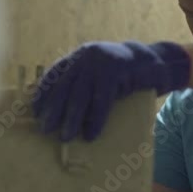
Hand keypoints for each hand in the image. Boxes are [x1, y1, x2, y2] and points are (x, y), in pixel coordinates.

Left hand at [32, 41, 190, 141]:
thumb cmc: (127, 76)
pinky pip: (102, 101)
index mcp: (80, 55)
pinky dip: (95, 120)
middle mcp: (87, 55)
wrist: (158, 63)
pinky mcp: (116, 71)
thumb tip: (61, 110)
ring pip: (80, 95)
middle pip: (64, 86)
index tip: (35, 110)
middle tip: (45, 129)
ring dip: (71, 118)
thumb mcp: (100, 74)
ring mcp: (102, 61)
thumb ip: (84, 83)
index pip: (55, 73)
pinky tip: (90, 134)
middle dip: (53, 109)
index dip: (44, 92)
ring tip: (65, 136)